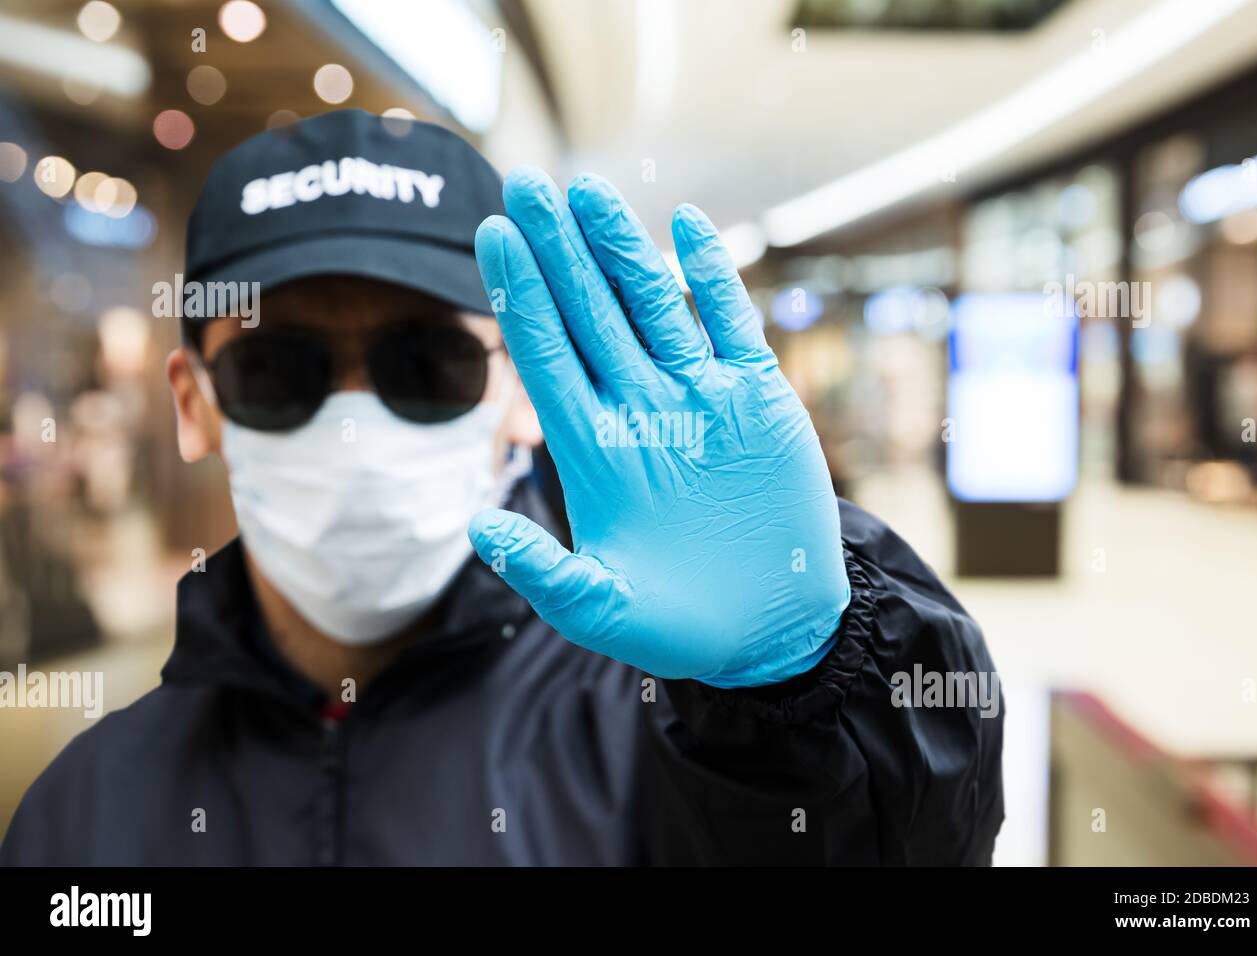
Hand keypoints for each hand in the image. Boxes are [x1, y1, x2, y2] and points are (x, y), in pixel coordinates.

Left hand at [471, 168, 848, 686]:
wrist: (772, 627)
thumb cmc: (680, 625)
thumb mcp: (601, 608)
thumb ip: (540, 570)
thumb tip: (474, 525)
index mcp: (595, 449)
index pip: (546, 356)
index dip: (521, 297)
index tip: (493, 234)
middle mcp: (640, 410)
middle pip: (590, 314)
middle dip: (559, 252)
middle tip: (526, 184)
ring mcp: (700, 398)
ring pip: (654, 305)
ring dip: (622, 248)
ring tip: (587, 191)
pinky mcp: (758, 399)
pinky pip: (731, 324)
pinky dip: (713, 277)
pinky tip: (688, 225)